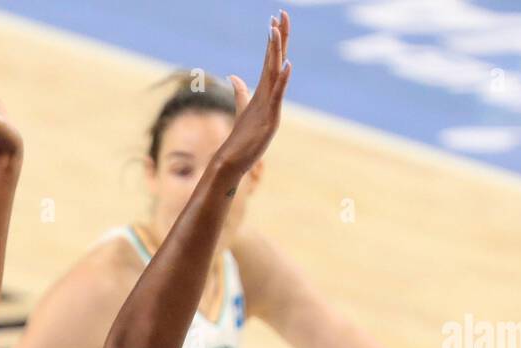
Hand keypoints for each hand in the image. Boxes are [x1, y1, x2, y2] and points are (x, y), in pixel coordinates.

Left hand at [220, 9, 292, 175]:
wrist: (235, 159)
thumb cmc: (242, 137)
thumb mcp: (242, 108)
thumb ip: (241, 91)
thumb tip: (234, 76)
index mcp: (264, 90)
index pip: (270, 59)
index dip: (273, 39)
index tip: (274, 18)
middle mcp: (270, 94)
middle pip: (276, 60)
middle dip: (279, 37)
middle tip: (282, 13)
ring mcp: (271, 105)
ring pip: (275, 73)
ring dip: (277, 52)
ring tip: (278, 31)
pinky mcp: (270, 118)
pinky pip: (277, 95)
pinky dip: (282, 80)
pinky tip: (286, 65)